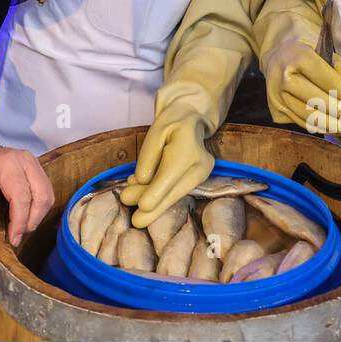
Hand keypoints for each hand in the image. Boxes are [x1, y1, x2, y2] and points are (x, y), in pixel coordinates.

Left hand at [0, 146, 54, 245]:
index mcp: (7, 163)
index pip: (21, 197)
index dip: (19, 221)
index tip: (12, 238)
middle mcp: (26, 160)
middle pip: (41, 196)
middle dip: (31, 220)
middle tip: (16, 235)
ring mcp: (34, 164)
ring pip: (47, 196)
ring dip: (37, 216)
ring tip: (19, 226)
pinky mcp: (37, 170)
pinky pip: (45, 193)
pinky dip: (38, 209)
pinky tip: (24, 216)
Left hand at [120, 103, 214, 229]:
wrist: (192, 120)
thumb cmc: (170, 124)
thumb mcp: (154, 133)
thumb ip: (147, 156)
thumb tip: (141, 181)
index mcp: (187, 145)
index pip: (170, 173)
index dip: (156, 191)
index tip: (142, 206)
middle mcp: (201, 162)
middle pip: (175, 189)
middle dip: (155, 206)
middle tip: (136, 221)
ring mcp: (204, 172)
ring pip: (178, 194)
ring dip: (157, 206)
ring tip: (139, 217)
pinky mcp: (201, 179)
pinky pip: (180, 191)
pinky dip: (163, 198)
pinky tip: (148, 203)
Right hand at [261, 38, 340, 132]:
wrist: (276, 57)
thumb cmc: (306, 53)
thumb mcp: (324, 51)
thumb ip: (339, 70)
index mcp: (298, 56)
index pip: (324, 78)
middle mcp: (285, 77)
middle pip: (316, 100)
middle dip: (338, 110)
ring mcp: (278, 95)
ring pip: (308, 116)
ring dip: (331, 125)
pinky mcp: (276, 109)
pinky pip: (300, 122)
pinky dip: (318, 127)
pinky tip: (331, 127)